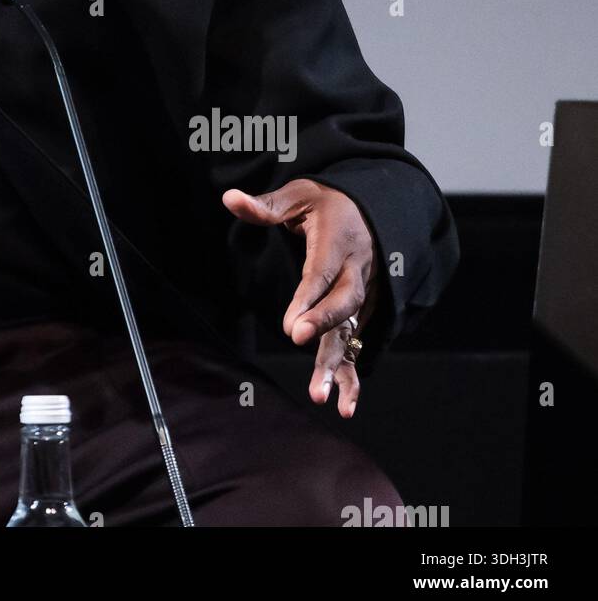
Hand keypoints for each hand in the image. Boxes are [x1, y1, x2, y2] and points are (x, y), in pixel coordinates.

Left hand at [222, 178, 378, 418]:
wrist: (371, 209)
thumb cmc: (327, 202)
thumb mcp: (298, 195)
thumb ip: (265, 205)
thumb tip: (229, 198)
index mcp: (338, 242)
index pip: (322, 273)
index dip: (309, 300)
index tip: (291, 326)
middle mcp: (356, 271)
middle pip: (345, 302)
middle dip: (324, 325)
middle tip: (297, 340)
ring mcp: (362, 294)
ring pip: (351, 330)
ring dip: (336, 363)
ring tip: (320, 395)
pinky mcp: (360, 312)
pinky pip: (355, 344)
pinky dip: (351, 375)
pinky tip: (343, 405)